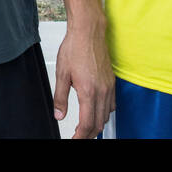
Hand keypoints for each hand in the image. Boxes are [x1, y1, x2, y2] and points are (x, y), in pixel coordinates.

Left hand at [53, 18, 113, 138]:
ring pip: (106, 115)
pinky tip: (96, 111)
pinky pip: (111, 105)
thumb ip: (60, 97)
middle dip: (89, 133)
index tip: (75, 139)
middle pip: (99, 123)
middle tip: (78, 136)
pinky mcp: (111, 82)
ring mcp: (109, 87)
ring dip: (97, 124)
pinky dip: (104, 113)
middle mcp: (102, 92)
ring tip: (85, 127)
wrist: (88, 32)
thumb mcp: (62, 74)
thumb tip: (59, 115)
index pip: (87, 123)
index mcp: (88, 91)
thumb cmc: (75, 48)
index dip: (81, 136)